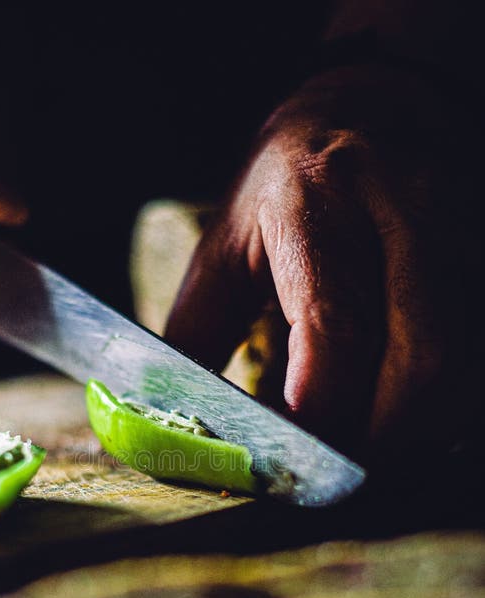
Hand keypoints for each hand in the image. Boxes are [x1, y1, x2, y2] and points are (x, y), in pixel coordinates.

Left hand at [164, 63, 484, 466]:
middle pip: (423, 353)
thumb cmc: (292, 175)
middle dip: (385, 434)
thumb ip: (198, 324)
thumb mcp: (230, 234)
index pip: (335, 315)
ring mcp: (464, 230)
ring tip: (379, 453)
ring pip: (466, 359)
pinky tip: (418, 419)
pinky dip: (455, 401)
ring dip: (425, 428)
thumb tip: (173, 412)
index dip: (324, 394)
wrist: (383, 96)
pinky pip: (484, 348)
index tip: (302, 448)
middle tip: (344, 472)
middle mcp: (406, 209)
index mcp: (320, 197)